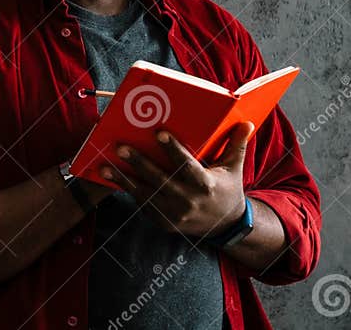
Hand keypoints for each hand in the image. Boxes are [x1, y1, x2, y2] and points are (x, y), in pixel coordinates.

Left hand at [99, 121, 253, 237]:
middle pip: (160, 180)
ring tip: (104, 165)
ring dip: (123, 179)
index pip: (187, 166)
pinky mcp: (163, 222)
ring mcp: (174, 214)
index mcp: (206, 185)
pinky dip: (127, 191)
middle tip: (120, 147)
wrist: (226, 227)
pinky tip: (111, 178)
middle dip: (139, 163)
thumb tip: (247, 123)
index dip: (173, 150)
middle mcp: (188, 201)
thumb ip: (236, 146)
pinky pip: (142, 205)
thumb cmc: (227, 190)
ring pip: (145, 194)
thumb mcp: (234, 169)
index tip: (159, 133)